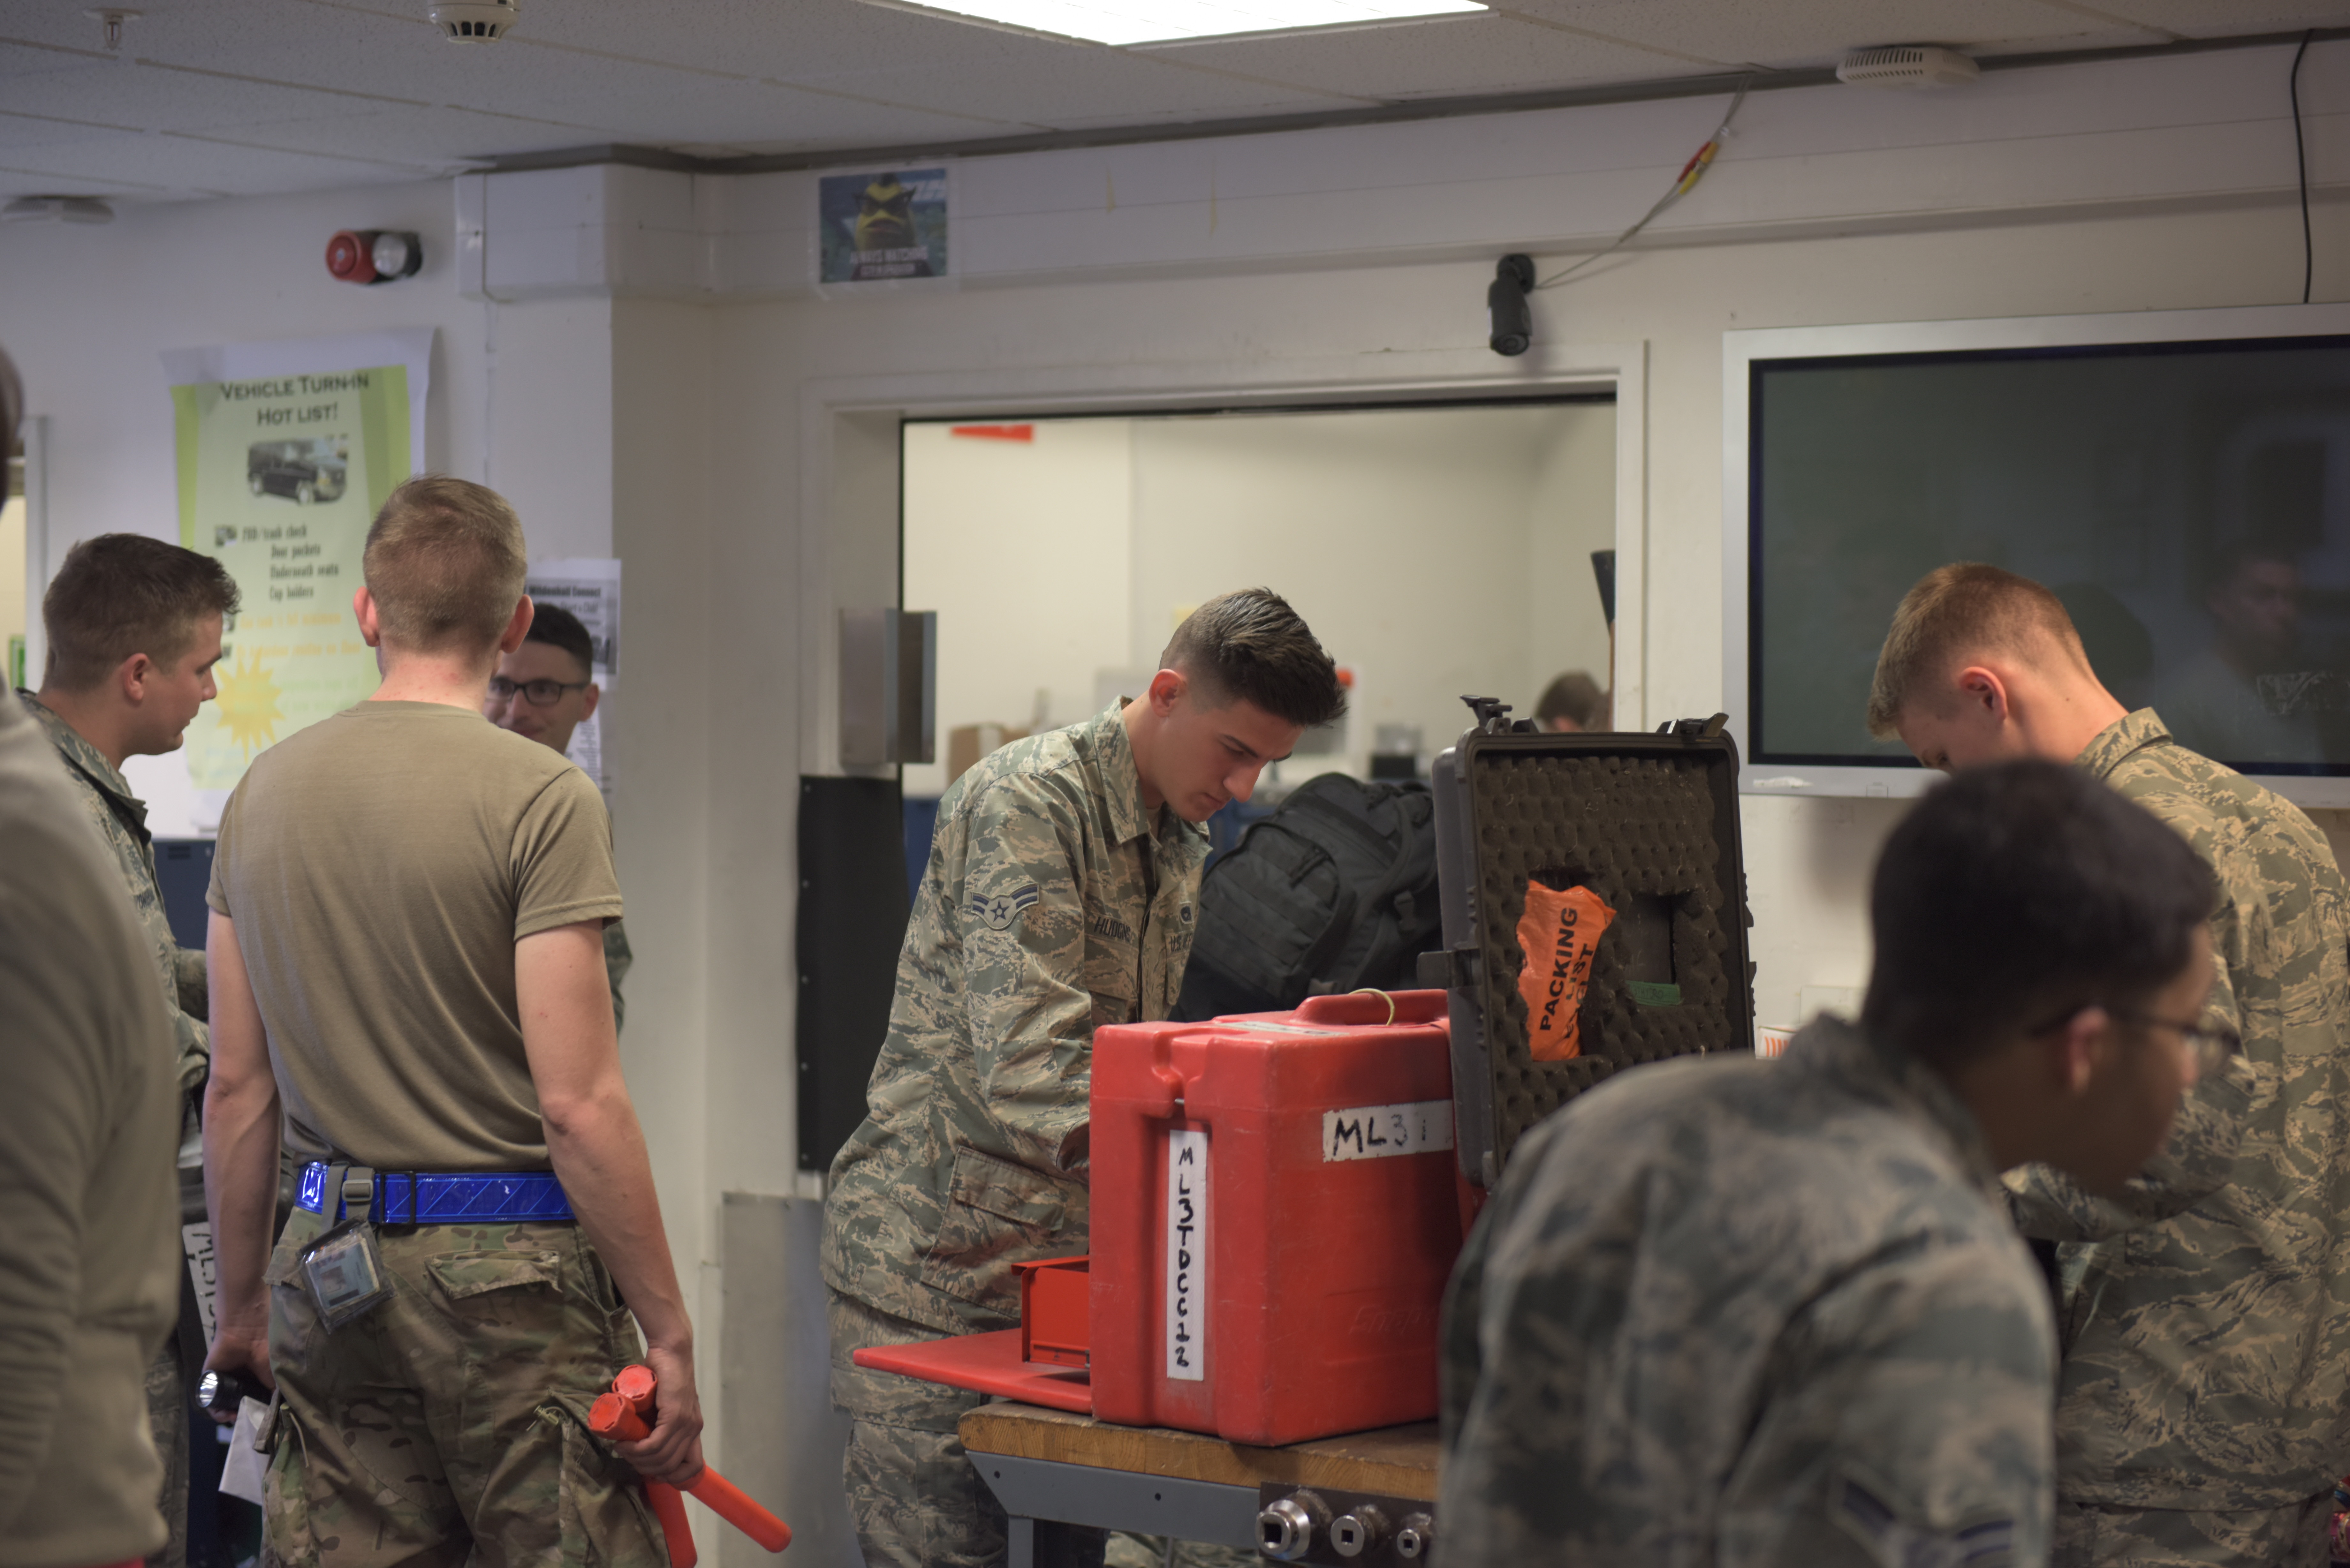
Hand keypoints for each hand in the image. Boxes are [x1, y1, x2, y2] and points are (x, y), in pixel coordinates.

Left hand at [202, 1324, 274, 1425]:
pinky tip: (226, 1414)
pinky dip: (217, 1411)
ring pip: (225, 1406)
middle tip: (249, 1421)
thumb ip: (275, 1394)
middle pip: (240, 1406)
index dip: (258, 1413)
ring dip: (229, 1416)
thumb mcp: (276, 1375)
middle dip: (243, 1415)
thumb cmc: (266, 1350)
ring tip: (236, 1417)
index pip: (256, 1402)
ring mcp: (225, 1383)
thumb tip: (276, 1414)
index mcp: (257, 1380)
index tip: (262, 1421)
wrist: (247, 1334)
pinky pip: (210, 1402)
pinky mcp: (209, 1382)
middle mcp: (241, 1382)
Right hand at [616, 1338, 704, 1486]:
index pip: (692, 1468)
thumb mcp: (662, 1408)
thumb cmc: (662, 1378)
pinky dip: (637, 1450)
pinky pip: (655, 1444)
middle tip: (627, 1455)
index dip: (671, 1477)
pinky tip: (625, 1444)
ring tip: (622, 1447)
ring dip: (636, 1459)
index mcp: (693, 1431)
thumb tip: (640, 1450)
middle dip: (644, 1468)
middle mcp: (693, 1429)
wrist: (670, 1351)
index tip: (648, 1470)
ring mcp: (686, 1422)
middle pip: (669, 1468)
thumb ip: (657, 1425)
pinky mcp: (675, 1414)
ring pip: (660, 1458)